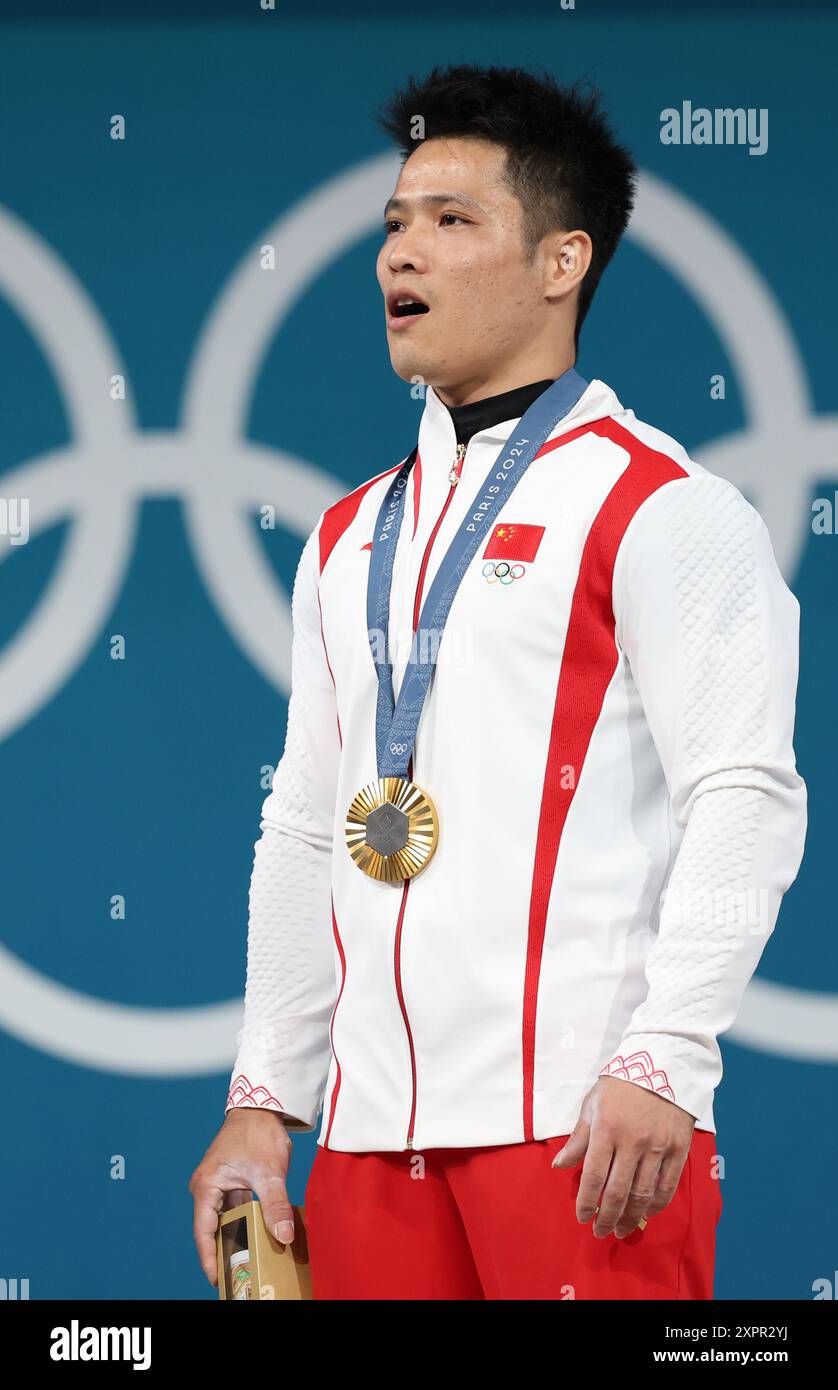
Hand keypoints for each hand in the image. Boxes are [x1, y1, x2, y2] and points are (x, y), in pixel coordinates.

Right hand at [188, 1108, 295, 1286]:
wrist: (262, 1107)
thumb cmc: (258, 1132)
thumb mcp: (269, 1171)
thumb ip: (275, 1204)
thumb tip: (284, 1234)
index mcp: (206, 1186)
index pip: (204, 1232)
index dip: (210, 1258)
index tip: (218, 1280)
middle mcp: (206, 1188)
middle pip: (211, 1230)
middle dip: (223, 1253)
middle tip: (236, 1277)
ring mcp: (217, 1185)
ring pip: (223, 1221)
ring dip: (234, 1239)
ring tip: (247, 1263)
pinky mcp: (229, 1182)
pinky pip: (233, 1210)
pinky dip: (243, 1224)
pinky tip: (257, 1237)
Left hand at [552, 1074, 695, 1238]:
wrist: (662, 1064)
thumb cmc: (621, 1084)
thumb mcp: (593, 1105)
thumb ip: (578, 1138)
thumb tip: (560, 1166)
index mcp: (607, 1129)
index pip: (593, 1176)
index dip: (586, 1202)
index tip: (582, 1217)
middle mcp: (633, 1142)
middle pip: (617, 1192)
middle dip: (606, 1217)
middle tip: (600, 1232)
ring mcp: (658, 1147)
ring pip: (643, 1194)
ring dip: (630, 1217)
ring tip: (621, 1229)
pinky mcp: (678, 1149)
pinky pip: (667, 1186)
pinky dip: (655, 1205)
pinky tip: (645, 1214)